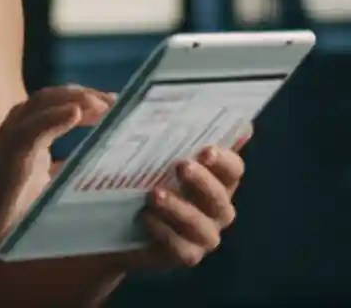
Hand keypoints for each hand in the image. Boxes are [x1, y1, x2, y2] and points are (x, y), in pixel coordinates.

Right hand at [0, 85, 114, 244]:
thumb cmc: (5, 199)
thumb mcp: (44, 181)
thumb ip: (65, 169)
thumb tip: (99, 174)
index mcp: (31, 128)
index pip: (63, 102)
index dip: (90, 100)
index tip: (117, 105)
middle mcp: (22, 123)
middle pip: (57, 95)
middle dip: (88, 94)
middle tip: (117, 101)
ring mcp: (14, 134)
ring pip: (44, 103)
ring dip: (75, 99)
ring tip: (102, 103)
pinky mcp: (8, 150)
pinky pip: (32, 127)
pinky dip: (54, 117)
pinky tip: (75, 113)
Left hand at [123, 126, 251, 271]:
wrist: (117, 224)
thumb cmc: (141, 179)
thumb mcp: (146, 153)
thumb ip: (155, 131)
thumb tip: (132, 95)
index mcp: (216, 179)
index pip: (233, 169)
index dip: (224, 159)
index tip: (206, 149)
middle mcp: (216, 208)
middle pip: (221, 196)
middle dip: (203, 181)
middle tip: (181, 166)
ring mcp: (204, 235)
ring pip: (202, 225)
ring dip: (180, 208)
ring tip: (155, 194)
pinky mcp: (185, 255)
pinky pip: (182, 248)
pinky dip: (165, 232)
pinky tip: (147, 217)